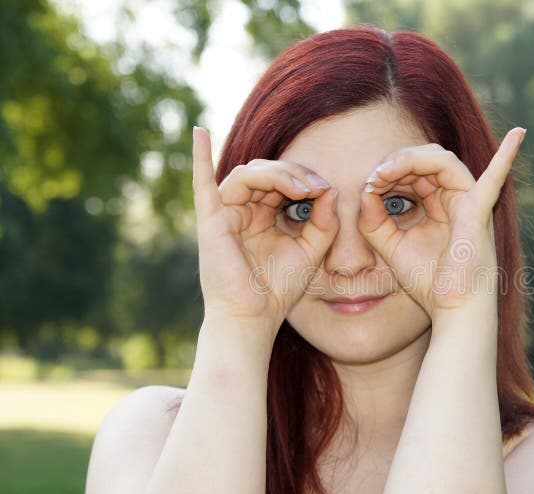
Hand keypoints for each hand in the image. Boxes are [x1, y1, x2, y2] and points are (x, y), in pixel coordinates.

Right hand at [192, 126, 338, 322]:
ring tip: (300, 188)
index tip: (328, 190)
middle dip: (295, 174)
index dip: (305, 179)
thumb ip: (324, 221)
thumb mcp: (312, 250)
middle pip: (267, 172)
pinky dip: (199, 156)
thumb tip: (330, 189)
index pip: (283, 182)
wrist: (254, 317)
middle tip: (316, 187)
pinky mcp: (211, 220)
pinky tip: (200, 132)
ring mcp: (225, 212)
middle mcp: (242, 209)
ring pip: (248, 174)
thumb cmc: (278, 288)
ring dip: (277, 174)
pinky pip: (202, 182)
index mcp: (263, 215)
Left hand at [357, 127, 525, 317]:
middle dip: (396, 163)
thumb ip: (373, 219)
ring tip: (387, 171)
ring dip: (410, 159)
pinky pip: (494, 179)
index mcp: (437, 204)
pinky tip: (519, 134)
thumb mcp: (389, 246)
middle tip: (375, 177)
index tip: (367, 185)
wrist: (452, 310)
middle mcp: (455, 198)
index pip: (412, 172)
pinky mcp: (478, 210)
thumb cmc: (428, 282)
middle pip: (425, 160)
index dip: (388, 171)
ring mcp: (469, 201)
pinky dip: (506, 156)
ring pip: (442, 160)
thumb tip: (365, 188)